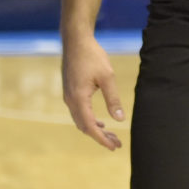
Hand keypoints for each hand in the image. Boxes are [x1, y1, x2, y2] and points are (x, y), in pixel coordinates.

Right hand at [62, 34, 124, 149]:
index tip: (114, 146)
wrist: (75, 42)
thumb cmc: (92, 57)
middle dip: (100, 136)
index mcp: (78, 99)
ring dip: (96, 129)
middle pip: (85, 126)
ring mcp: (68, 96)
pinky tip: (102, 122)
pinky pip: (79, 113)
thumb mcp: (107, 77)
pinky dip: (90, 120)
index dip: (102, 139)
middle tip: (117, 144)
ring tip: (112, 135)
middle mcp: (70, 100)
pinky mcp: (70, 92)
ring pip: (81, 120)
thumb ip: (113, 99)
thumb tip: (120, 119)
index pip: (90, 126)